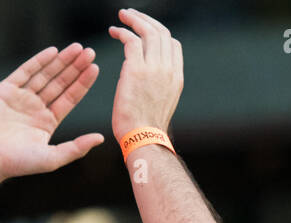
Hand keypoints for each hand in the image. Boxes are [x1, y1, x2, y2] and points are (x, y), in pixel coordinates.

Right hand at [0, 43, 102, 182]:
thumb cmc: (20, 163)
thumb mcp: (54, 158)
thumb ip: (77, 148)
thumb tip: (101, 138)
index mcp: (49, 121)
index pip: (70, 97)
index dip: (82, 83)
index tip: (95, 69)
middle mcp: (37, 107)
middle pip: (60, 82)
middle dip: (75, 67)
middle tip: (90, 52)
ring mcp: (21, 97)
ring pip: (45, 74)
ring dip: (61, 60)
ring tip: (77, 48)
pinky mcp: (5, 90)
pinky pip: (25, 72)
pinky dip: (39, 61)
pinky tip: (53, 51)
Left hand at [109, 8, 182, 141]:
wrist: (143, 139)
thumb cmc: (147, 128)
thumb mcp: (161, 104)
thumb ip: (158, 85)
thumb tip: (149, 79)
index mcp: (177, 78)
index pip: (173, 44)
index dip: (159, 32)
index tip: (144, 30)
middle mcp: (169, 70)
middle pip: (162, 33)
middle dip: (145, 19)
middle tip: (130, 15)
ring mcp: (154, 68)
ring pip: (148, 31)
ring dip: (133, 19)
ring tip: (121, 16)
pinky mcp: (136, 69)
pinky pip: (131, 40)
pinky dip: (122, 32)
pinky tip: (113, 32)